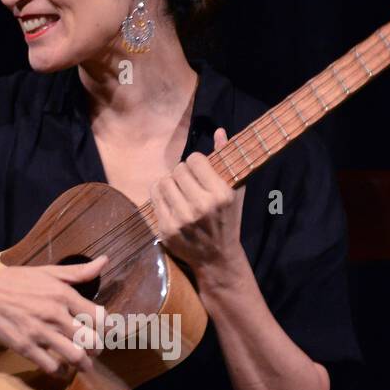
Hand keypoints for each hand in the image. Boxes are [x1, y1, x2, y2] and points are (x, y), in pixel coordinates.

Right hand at [0, 254, 107, 377]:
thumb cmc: (16, 281)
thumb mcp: (48, 272)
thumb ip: (78, 272)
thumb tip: (104, 261)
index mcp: (63, 294)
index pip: (100, 317)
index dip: (107, 328)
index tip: (104, 331)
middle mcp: (55, 314)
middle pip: (91, 341)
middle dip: (97, 349)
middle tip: (94, 350)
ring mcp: (39, 332)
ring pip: (75, 357)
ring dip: (84, 364)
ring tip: (83, 364)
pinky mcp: (25, 347)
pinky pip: (51, 366)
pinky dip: (61, 371)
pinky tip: (61, 368)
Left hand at [150, 128, 245, 281]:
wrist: (216, 258)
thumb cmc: (228, 220)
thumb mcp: (235, 191)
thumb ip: (227, 159)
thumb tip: (220, 131)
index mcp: (221, 194)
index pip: (195, 159)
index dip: (197, 163)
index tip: (201, 171)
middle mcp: (201, 206)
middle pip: (178, 169)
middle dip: (183, 173)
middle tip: (189, 184)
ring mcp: (181, 219)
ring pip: (164, 181)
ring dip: (171, 183)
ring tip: (180, 192)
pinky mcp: (166, 229)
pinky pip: (154, 196)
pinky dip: (161, 195)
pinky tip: (171, 202)